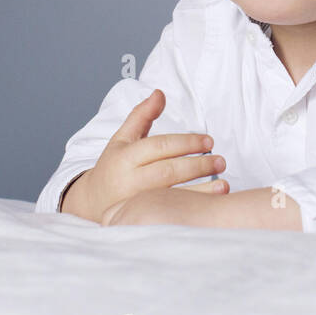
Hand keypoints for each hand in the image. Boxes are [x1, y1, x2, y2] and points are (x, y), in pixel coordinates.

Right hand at [63, 89, 228, 221]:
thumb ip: (141, 116)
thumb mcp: (122, 139)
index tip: (209, 141)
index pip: (159, 147)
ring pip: (171, 196)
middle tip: (221, 161)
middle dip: (197, 165)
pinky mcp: (142, 221)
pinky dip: (191, 210)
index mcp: (125, 157)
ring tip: (224, 185)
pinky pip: (170, 214)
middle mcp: (130, 181)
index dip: (186, 142)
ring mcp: (136, 204)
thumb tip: (160, 93)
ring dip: (200, 191)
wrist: (92, 204)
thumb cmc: (113, 167)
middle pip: (167, 171)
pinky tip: (210, 208)